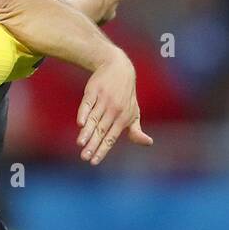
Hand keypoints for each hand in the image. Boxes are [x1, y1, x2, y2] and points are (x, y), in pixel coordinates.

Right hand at [76, 47, 151, 165]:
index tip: (94, 161)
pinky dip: (84, 113)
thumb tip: (148, 143)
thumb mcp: (134, 112)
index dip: (102, 150)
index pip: (111, 138)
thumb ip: (136, 131)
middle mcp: (114, 110)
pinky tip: (80, 123)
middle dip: (93, 145)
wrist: (119, 68)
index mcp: (123, 118)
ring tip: (80, 143)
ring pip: (94, 119)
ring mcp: (103, 99)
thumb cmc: (126, 95)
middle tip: (84, 157)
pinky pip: (87, 104)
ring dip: (87, 132)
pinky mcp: (93, 90)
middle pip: (102, 131)